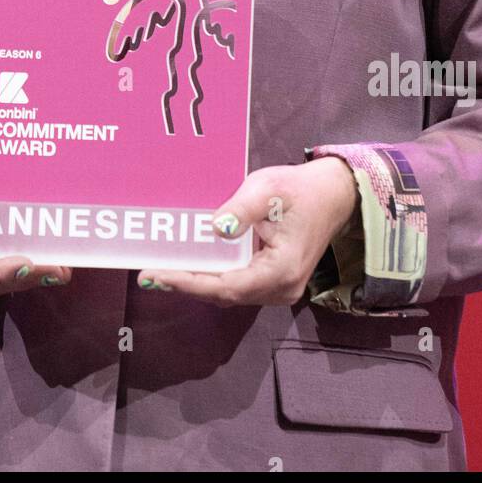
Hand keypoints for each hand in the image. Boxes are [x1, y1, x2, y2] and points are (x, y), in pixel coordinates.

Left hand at [136, 157, 359, 306]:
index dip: (188, 282)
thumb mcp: (268, 189)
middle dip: (186, 284)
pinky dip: (213, 276)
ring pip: (230, 292)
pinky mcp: (275, 281)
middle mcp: (281, 289)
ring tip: (162, 269)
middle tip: (149, 273)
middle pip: (225, 294)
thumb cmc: (299, 189)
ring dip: (197, 282)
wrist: (333, 195)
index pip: (226, 286)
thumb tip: (216, 229)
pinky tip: (190, 265)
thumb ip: (240, 210)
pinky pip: (238, 284)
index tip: (155, 275)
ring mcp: (279, 289)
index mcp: (281, 270)